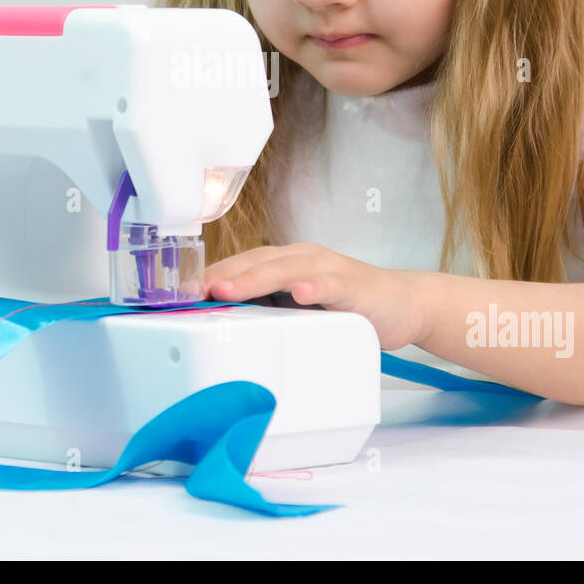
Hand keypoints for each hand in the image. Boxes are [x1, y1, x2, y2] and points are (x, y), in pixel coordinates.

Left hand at [200, 243, 423, 350]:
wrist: (402, 305)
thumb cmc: (345, 306)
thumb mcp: (298, 308)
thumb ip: (267, 309)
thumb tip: (222, 324)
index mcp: (284, 263)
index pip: (241, 264)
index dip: (212, 275)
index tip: (181, 293)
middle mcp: (302, 259)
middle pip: (257, 262)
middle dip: (224, 275)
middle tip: (196, 291)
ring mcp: (328, 269)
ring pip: (287, 269)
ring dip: (255, 279)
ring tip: (229, 290)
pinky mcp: (354, 286)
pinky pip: (332, 284)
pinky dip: (315, 287)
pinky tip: (301, 293)